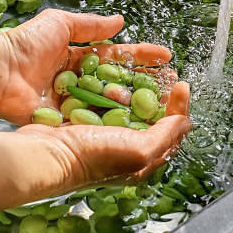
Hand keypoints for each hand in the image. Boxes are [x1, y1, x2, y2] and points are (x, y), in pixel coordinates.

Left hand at [0, 9, 172, 124]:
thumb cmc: (24, 44)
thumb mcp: (59, 24)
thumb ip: (89, 25)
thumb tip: (120, 21)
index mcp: (77, 57)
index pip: (116, 56)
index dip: (141, 56)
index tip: (166, 56)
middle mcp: (79, 80)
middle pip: (118, 81)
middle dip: (145, 82)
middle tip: (172, 83)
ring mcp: (72, 101)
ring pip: (110, 102)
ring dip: (134, 101)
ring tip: (161, 101)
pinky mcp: (64, 120)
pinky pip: (92, 120)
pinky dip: (112, 120)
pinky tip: (135, 122)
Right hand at [17, 82, 190, 187]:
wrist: (46, 154)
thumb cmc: (92, 157)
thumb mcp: (139, 151)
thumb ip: (166, 135)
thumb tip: (186, 120)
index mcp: (142, 160)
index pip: (171, 132)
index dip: (179, 107)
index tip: (181, 85)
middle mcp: (125, 148)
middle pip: (151, 118)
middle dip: (161, 95)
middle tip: (166, 75)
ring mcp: (104, 134)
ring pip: (128, 107)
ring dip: (136, 89)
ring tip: (141, 72)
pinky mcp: (85, 122)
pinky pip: (104, 102)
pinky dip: (112, 90)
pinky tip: (112, 79)